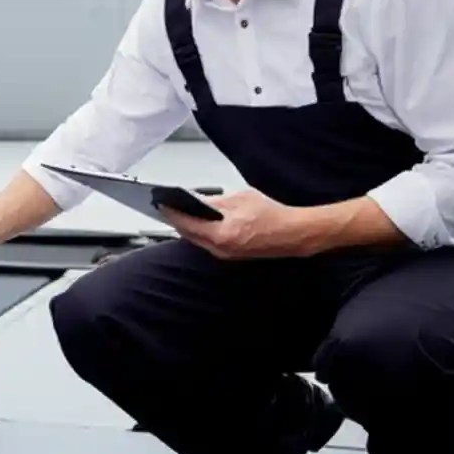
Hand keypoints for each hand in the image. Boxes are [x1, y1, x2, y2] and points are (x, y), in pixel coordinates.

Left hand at [159, 188, 312, 259]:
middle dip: (176, 220)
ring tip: (177, 212)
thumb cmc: (272, 215)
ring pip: (196, 240)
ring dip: (187, 227)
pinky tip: (197, 222)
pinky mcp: (230, 254)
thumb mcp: (239, 198)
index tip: (161, 204)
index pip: (186, 223)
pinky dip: (199, 232)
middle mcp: (221, 248)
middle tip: (165, 207)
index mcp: (221, 234)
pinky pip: (207, 243)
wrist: (293, 233)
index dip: (171, 213)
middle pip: (188, 234)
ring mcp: (225, 254)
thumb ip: (214, 200)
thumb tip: (195, 199)